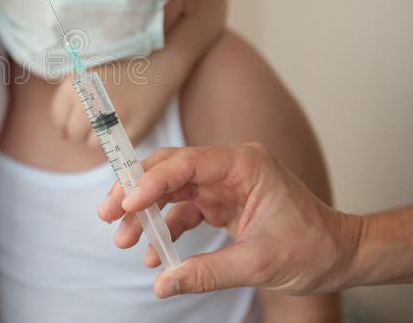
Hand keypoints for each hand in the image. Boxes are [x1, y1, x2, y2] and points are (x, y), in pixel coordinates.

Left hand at [50, 60, 170, 146]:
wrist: (155, 66)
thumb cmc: (118, 71)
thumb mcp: (86, 76)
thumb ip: (69, 103)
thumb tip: (61, 137)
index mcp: (75, 84)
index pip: (58, 118)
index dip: (67, 122)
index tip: (79, 119)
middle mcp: (90, 99)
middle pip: (74, 133)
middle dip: (82, 132)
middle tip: (98, 120)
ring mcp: (112, 114)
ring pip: (92, 144)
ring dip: (100, 137)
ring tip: (112, 120)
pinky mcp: (132, 127)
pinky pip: (114, 148)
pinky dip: (117, 140)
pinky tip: (124, 123)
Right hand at [97, 143, 360, 297]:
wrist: (341, 255)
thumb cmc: (313, 248)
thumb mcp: (259, 263)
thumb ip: (208, 272)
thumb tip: (163, 284)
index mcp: (244, 165)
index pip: (186, 163)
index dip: (151, 181)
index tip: (125, 203)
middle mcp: (229, 167)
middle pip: (170, 169)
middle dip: (135, 191)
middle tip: (107, 214)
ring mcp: (223, 184)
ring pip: (170, 190)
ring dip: (144, 213)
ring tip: (121, 238)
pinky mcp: (221, 202)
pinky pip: (183, 210)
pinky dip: (165, 229)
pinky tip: (151, 252)